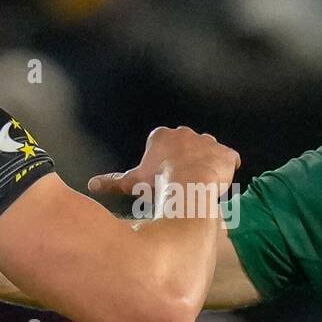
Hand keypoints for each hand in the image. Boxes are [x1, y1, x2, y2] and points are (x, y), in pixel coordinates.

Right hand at [88, 126, 239, 196]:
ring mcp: (209, 142)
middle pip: (186, 148)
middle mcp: (186, 133)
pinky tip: (219, 184)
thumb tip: (91, 184)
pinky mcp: (227, 154)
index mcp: (162, 135)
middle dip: (185, 163)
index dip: (164, 165)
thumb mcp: (133, 182)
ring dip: (206, 166)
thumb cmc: (158, 185)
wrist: (189, 188)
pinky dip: (227, 170)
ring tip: (200, 186)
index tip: (164, 180)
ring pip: (207, 153)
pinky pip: (230, 160)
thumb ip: (113, 181)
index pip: (164, 147)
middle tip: (181, 184)